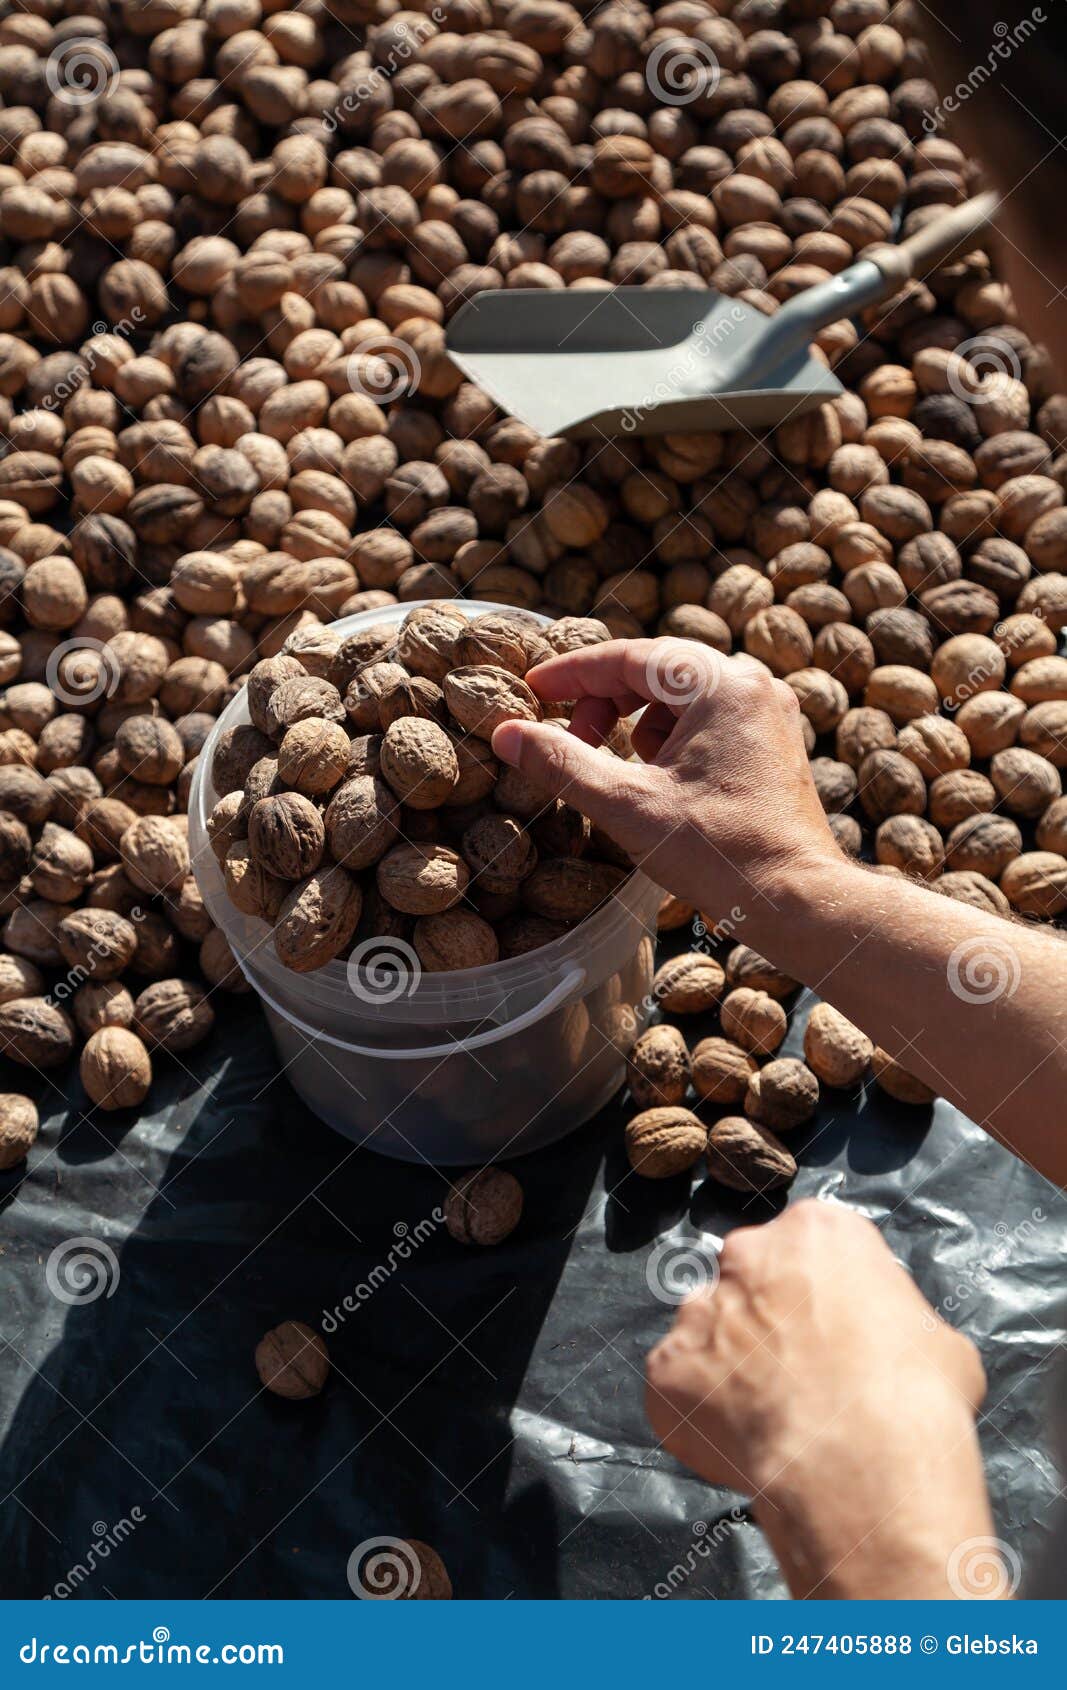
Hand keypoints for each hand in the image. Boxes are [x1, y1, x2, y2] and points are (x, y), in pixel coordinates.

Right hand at [491, 637, 840, 917]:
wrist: (798, 901)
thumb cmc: (721, 853)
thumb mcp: (627, 805)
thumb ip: (562, 763)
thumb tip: (506, 735)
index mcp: (720, 685)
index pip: (630, 656)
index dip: (573, 673)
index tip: (534, 691)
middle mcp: (751, 686)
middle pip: (657, 670)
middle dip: (603, 700)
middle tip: (570, 739)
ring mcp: (767, 714)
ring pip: (681, 696)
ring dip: (635, 721)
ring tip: (615, 769)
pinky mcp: (771, 745)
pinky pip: (707, 720)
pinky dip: (669, 738)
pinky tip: (654, 780)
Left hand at [645, 1200, 994, 1598]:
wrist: (860, 1466)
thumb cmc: (916, 1397)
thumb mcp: (937, 1340)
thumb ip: (893, 1323)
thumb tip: (888, 1347)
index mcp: (816, 1230)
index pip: (813, 1248)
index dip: (826, 1294)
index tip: (837, 1333)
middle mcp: (747, 1254)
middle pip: (751, 1279)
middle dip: (768, 1319)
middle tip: (800, 1375)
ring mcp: (698, 1310)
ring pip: (710, 1332)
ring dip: (732, 1365)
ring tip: (772, 1419)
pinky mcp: (664, 1369)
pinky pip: (680, 1389)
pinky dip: (702, 1414)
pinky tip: (743, 1446)